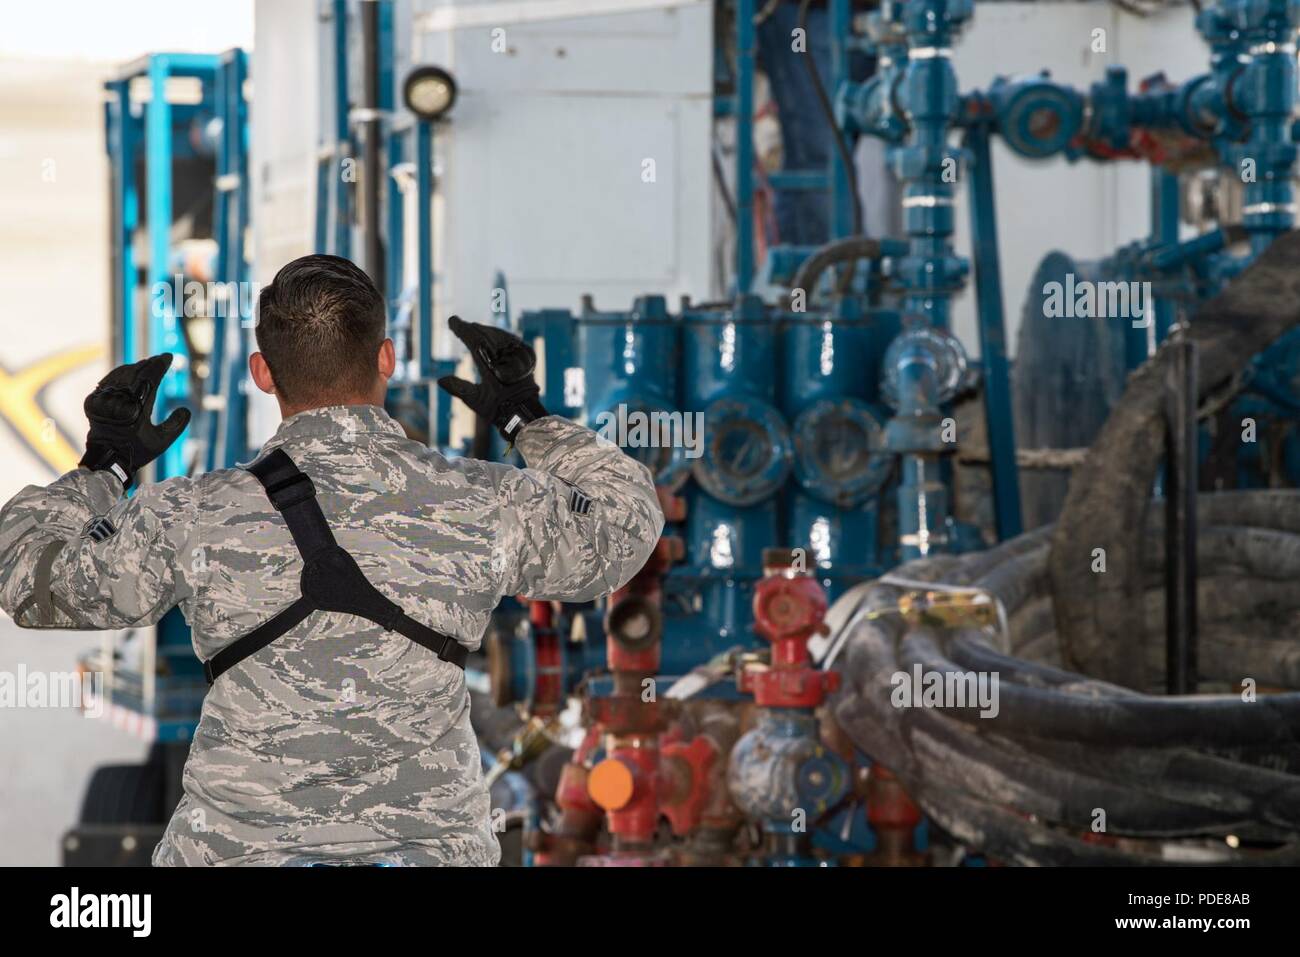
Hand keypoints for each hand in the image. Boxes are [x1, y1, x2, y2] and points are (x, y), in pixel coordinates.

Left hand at [80, 353, 191, 488]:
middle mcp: (119, 404)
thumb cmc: (138, 451)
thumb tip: (185, 409)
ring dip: (135, 367)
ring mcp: (104, 402)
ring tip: (146, 364)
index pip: (150, 380)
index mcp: (137, 412)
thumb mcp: (162, 441)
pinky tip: (128, 373)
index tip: (168, 357)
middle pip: (136, 374)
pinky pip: (107, 382)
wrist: (107, 459)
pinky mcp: (93, 402)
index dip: (160, 366)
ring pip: (121, 375)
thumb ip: (177, 424)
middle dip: (149, 364)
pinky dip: (119, 374)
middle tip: (160, 358)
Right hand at [437, 316, 547, 441]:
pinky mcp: (526, 358)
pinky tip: (494, 335)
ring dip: (486, 331)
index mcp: (491, 367)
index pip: (474, 342)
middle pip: (487, 335)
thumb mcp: (475, 400)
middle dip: (473, 328)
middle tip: (461, 324)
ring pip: (500, 336)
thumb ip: (457, 388)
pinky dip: (500, 336)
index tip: (452, 321)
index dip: (463, 330)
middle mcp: (505, 359)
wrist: (524, 413)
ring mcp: (517, 357)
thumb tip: (440, 380)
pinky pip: (511, 341)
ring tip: (475, 328)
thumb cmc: (498, 409)